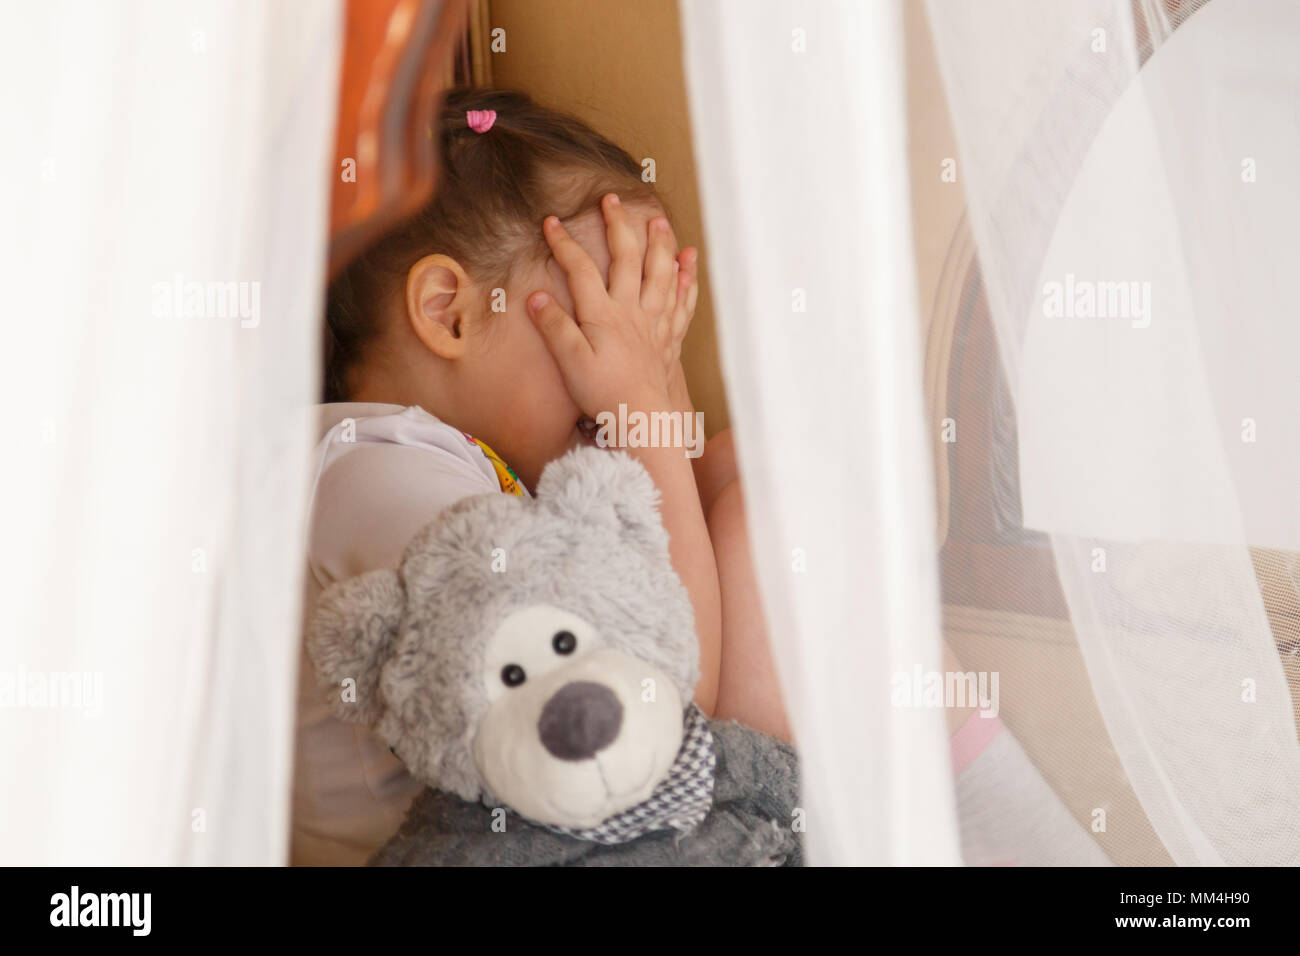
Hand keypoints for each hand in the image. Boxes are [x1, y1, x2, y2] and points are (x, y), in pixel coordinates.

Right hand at [526, 193, 698, 416]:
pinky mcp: (669, 338)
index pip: (580, 269)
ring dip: (660, 244)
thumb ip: (555, 327)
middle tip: (612, 200)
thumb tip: (536, 297)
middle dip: (618, 225)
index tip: (551, 222)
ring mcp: (655, 322)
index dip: (564, 244)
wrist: (642, 418)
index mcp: (604, 314)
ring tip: (659, 221)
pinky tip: (689, 263)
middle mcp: (632, 311)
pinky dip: (687, 279)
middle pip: (627, 258)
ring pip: (661, 273)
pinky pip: (682, 301)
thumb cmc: (603, 394)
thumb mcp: (569, 362)